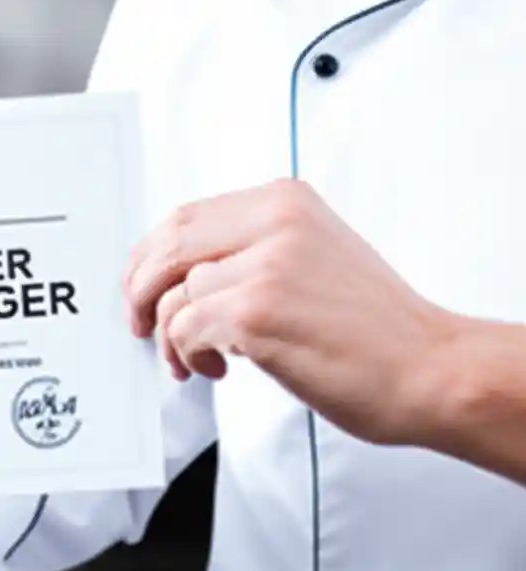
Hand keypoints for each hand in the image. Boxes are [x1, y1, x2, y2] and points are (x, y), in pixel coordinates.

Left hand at [124, 180, 455, 445]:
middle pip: (165, 248)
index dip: (148, 256)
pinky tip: (218, 367)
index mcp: (284, 202)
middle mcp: (273, 223)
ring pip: (173, 296)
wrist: (431, 368)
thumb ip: (249, 249)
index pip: (183, 217)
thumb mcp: (311, 256)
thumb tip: (180, 271)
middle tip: (141, 325)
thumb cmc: (371, 327)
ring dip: (171, 336)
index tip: (139, 286)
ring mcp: (264, 266)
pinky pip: (184, 330)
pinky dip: (187, 355)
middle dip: (140, 291)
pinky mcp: (255, 313)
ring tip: (197, 359)